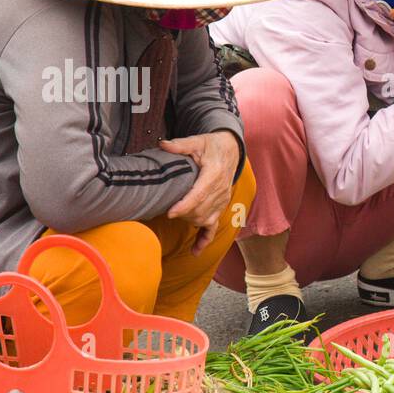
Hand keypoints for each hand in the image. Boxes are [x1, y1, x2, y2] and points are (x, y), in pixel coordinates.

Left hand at [162, 130, 240, 253]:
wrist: (230, 150)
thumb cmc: (212, 146)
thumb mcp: (197, 141)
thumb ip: (180, 145)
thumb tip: (163, 144)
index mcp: (214, 175)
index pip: (199, 195)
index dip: (184, 206)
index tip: (170, 212)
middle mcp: (220, 191)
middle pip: (201, 211)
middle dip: (183, 214)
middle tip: (166, 209)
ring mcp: (221, 201)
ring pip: (205, 220)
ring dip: (189, 221)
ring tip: (175, 216)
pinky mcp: (220, 207)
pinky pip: (214, 227)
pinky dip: (205, 240)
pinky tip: (195, 251)